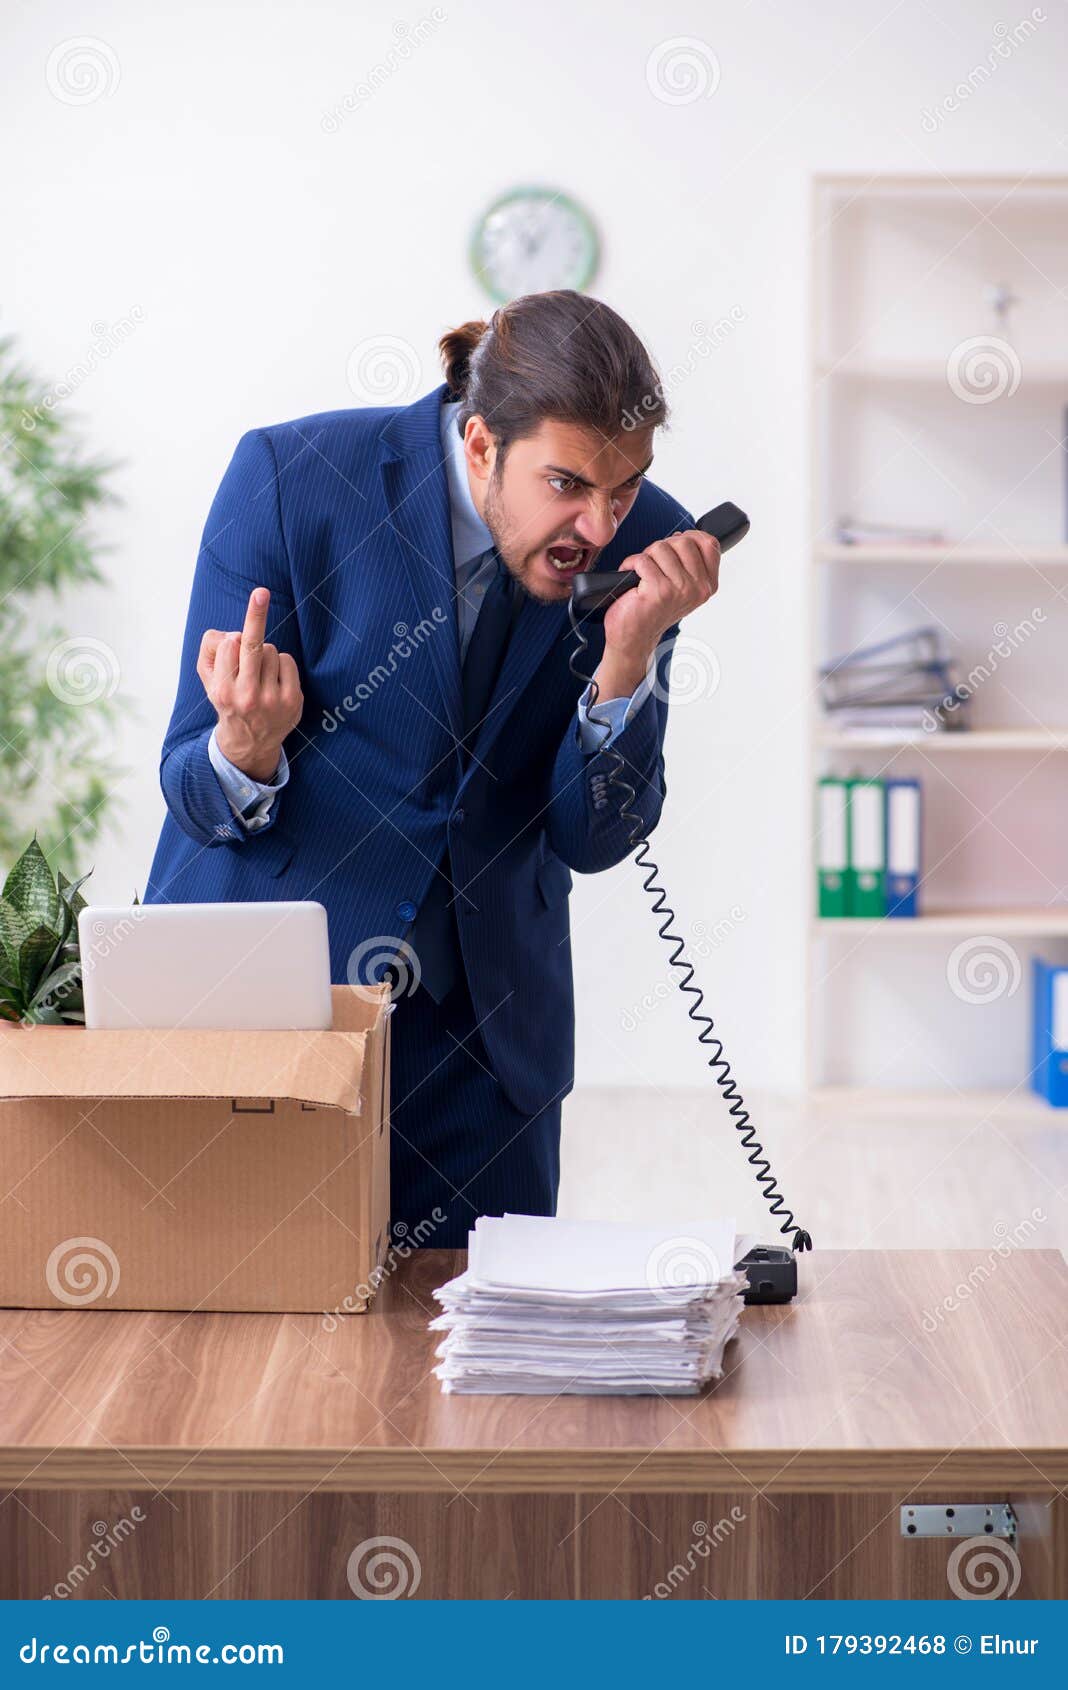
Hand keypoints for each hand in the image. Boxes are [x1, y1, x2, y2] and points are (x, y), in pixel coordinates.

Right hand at [197, 588, 302, 781]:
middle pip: (252, 644)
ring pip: (270, 649)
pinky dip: (280, 662)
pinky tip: (274, 678)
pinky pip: (287, 660)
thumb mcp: (207, 679)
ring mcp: (272, 699)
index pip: (229, 646)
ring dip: (264, 653)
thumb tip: (234, 634)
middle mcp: (246, 696)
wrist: (250, 740)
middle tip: (261, 592)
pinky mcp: (292, 700)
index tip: (234, 634)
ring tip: (258, 674)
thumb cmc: (228, 698)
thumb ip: (210, 651)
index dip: (231, 641)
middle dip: (255, 615)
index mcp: (222, 690)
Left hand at [594, 529, 720, 701]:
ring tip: (643, 576)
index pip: (709, 543)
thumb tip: (683, 536)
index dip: (689, 537)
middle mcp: (697, 588)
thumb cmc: (653, 611)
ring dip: (646, 558)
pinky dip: (631, 565)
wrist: (634, 638)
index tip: (674, 549)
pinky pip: (642, 560)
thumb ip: (689, 562)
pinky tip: (632, 581)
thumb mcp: (681, 586)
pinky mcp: (658, 591)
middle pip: (683, 541)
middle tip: (654, 567)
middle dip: (662, 548)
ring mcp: (680, 590)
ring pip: (661, 548)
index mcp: (707, 585)